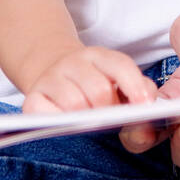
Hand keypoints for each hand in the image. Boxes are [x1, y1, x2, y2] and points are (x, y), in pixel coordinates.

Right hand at [21, 45, 158, 113]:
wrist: (51, 73)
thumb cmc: (92, 83)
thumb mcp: (115, 78)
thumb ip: (138, 88)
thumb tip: (149, 106)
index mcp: (98, 55)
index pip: (120, 66)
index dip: (135, 86)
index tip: (145, 106)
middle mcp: (73, 62)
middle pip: (99, 90)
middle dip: (110, 110)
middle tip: (111, 119)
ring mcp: (50, 78)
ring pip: (75, 104)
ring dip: (87, 119)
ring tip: (91, 122)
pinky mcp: (31, 98)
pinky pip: (47, 114)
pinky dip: (60, 122)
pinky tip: (66, 124)